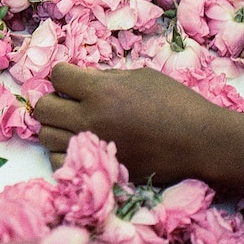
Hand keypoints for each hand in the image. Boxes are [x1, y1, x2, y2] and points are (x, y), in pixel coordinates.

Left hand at [33, 63, 243, 192]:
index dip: (64, 75)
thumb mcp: (142, 77)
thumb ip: (107, 79)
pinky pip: (59, 162)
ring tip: (74, 124)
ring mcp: (93, 146)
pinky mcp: (100, 169)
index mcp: (102, 91)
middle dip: (53, 100)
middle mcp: (91, 119)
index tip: (74, 79)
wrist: (200, 142)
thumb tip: (83, 81)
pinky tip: (79, 145)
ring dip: (55, 127)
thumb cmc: (177, 104)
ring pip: (45, 137)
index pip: (57, 75)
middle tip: (69, 102)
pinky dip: (62, 153)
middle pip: (42, 108)